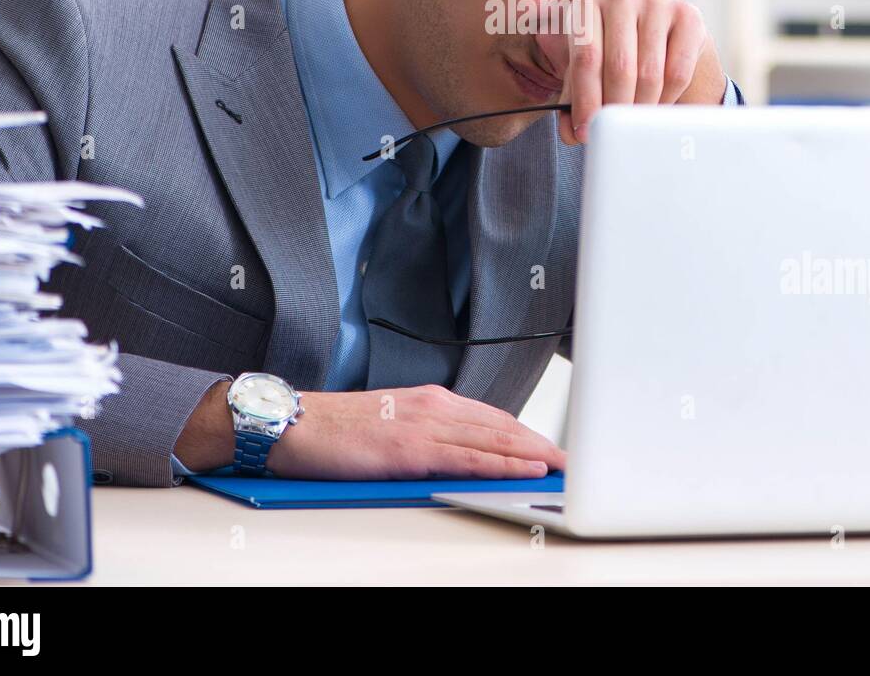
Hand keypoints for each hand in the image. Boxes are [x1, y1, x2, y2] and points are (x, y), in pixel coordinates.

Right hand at [264, 384, 565, 479]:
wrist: (295, 425)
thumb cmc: (338, 431)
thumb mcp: (393, 425)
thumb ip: (430, 437)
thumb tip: (463, 458)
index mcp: (430, 400)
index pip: (493, 417)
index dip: (528, 433)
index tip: (553, 447)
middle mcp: (434, 406)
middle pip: (502, 426)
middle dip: (541, 443)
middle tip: (574, 458)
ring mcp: (424, 426)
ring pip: (493, 439)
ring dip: (534, 453)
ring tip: (565, 465)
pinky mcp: (411, 449)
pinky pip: (468, 458)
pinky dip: (504, 463)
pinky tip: (527, 469)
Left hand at [554, 0, 725, 145]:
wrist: (655, 30)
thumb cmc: (611, 50)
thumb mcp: (587, 68)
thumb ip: (574, 99)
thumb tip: (572, 132)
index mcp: (587, 3)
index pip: (586, 58)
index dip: (585, 100)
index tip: (585, 132)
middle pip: (620, 66)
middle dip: (616, 108)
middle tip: (614, 133)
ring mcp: (657, 1)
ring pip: (651, 72)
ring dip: (641, 107)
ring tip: (634, 123)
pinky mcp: (688, 15)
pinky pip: (678, 72)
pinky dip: (667, 98)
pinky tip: (657, 105)